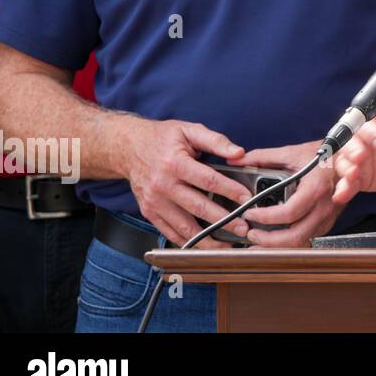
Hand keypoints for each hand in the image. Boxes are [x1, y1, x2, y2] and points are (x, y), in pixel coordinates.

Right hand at [122, 117, 252, 246]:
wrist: (127, 148)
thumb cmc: (162, 138)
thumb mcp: (189, 130)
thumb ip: (216, 141)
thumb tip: (239, 153)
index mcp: (175, 163)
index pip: (209, 181)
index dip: (231, 190)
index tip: (247, 199)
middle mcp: (163, 185)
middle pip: (199, 207)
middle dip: (224, 220)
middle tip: (244, 227)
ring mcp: (154, 202)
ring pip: (185, 226)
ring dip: (208, 239)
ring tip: (228, 243)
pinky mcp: (149, 212)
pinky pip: (170, 232)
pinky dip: (188, 242)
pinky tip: (204, 246)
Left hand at [232, 140, 343, 247]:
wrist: (347, 162)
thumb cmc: (323, 156)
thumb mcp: (292, 152)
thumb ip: (262, 157)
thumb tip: (237, 159)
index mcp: (315, 188)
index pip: (289, 212)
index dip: (265, 217)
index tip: (249, 214)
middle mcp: (323, 206)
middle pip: (295, 236)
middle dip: (269, 241)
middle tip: (251, 234)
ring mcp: (327, 217)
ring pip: (301, 242)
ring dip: (277, 247)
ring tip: (258, 242)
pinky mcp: (326, 223)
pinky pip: (307, 239)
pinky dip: (289, 243)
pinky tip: (274, 240)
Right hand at [331, 104, 375, 204]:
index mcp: (375, 121)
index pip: (363, 120)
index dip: (369, 130)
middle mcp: (364, 138)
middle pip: (347, 140)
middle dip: (352, 148)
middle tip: (361, 156)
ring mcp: (360, 159)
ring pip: (343, 160)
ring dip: (345, 167)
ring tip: (354, 173)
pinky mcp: (361, 178)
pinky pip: (348, 182)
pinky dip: (344, 188)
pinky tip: (343, 193)